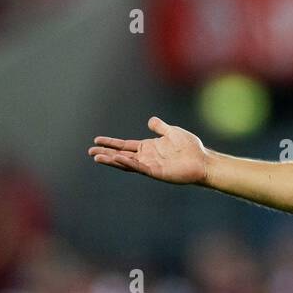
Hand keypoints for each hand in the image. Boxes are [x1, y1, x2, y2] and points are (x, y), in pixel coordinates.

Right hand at [88, 117, 208, 184]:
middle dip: (106, 154)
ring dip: (112, 160)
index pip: (125, 145)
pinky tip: (117, 159)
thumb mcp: (172, 132)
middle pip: (121, 155)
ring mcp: (150, 165)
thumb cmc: (190, 148)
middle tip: (90, 152)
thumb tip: (150, 120)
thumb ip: (160, 127)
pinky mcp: (156, 172)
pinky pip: (139, 167)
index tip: (97, 140)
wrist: (203, 160)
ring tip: (97, 157)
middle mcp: (146, 157)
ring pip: (127, 163)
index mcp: (148, 148)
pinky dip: (128, 163)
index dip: (111, 143)